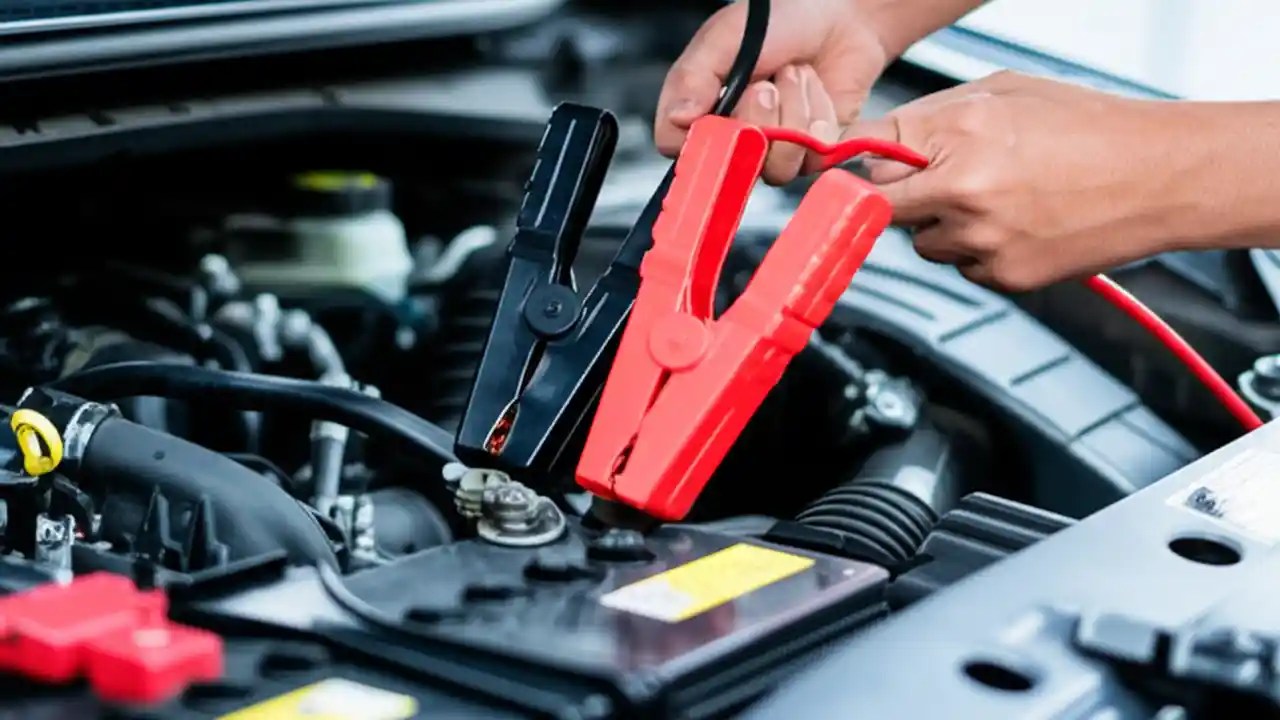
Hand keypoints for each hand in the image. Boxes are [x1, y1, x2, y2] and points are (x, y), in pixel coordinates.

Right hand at [655, 0, 893, 184]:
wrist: (832, 15)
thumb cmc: (774, 22)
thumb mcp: (724, 38)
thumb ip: (694, 76)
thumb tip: (678, 117)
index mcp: (702, 115)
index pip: (686, 153)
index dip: (709, 140)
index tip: (730, 107)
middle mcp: (735, 140)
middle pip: (739, 165)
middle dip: (762, 118)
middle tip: (769, 83)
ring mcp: (774, 151)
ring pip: (781, 164)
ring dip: (796, 111)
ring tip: (797, 76)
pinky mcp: (812, 153)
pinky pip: (818, 156)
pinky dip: (825, 116)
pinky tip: (821, 89)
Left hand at [850, 71, 1189, 291]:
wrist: (1160, 177)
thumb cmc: (1090, 127)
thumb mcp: (1001, 92)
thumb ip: (931, 118)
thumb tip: (880, 141)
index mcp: (958, 139)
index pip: (868, 162)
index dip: (863, 165)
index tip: (854, 173)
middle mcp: (964, 196)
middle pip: (887, 210)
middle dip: (902, 195)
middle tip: (939, 178)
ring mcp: (983, 244)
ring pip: (924, 242)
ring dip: (943, 224)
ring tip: (997, 197)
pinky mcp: (1004, 278)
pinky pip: (963, 266)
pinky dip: (978, 250)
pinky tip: (1018, 223)